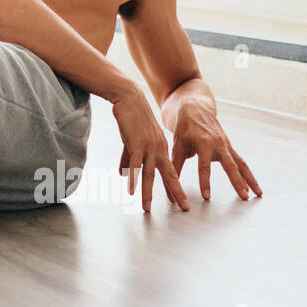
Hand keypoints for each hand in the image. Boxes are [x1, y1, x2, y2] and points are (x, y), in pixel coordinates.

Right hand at [112, 88, 189, 212]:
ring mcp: (148, 147)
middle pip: (169, 175)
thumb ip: (128, 158)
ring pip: (150, 174)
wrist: (130, 98)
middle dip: (176, 192)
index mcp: (161, 148)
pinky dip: (133, 178)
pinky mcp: (135, 143)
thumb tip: (123, 173)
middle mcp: (158, 149)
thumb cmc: (132, 118)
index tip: (179, 202)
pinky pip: (135, 164)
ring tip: (146, 207)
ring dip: (148, 192)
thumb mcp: (133, 140)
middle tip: (183, 208)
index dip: (174, 187)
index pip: (170, 171)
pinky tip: (131, 191)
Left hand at [170, 102, 262, 200]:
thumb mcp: (177, 145)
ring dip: (249, 180)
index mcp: (203, 142)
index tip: (207, 196)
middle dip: (237, 182)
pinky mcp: (230, 148)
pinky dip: (248, 175)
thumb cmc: (184, 128)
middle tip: (243, 197)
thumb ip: (175, 166)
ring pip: (241, 164)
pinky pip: (241, 162)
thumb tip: (171, 184)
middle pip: (230, 166)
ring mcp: (226, 145)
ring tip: (257, 195)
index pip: (204, 166)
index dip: (205, 182)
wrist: (195, 109)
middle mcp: (218, 144)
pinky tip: (254, 187)